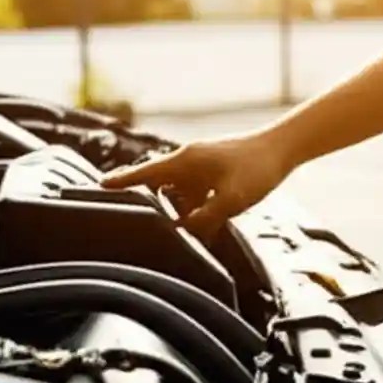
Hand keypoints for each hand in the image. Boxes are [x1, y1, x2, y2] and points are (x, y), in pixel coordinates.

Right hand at [102, 131, 290, 240]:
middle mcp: (188, 161)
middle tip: (138, 226)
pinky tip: (203, 228)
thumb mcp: (231, 200)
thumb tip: (183, 234)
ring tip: (177, 233)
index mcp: (185, 161)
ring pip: (177, 193)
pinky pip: (194, 195)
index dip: (121, 182)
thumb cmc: (257, 168)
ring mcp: (201, 167)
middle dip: (149, 205)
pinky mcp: (214, 174)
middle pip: (157, 185)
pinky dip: (193, 210)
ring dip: (177, 212)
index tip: (98, 187)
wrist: (284, 148)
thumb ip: (204, 219)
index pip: (145, 172)